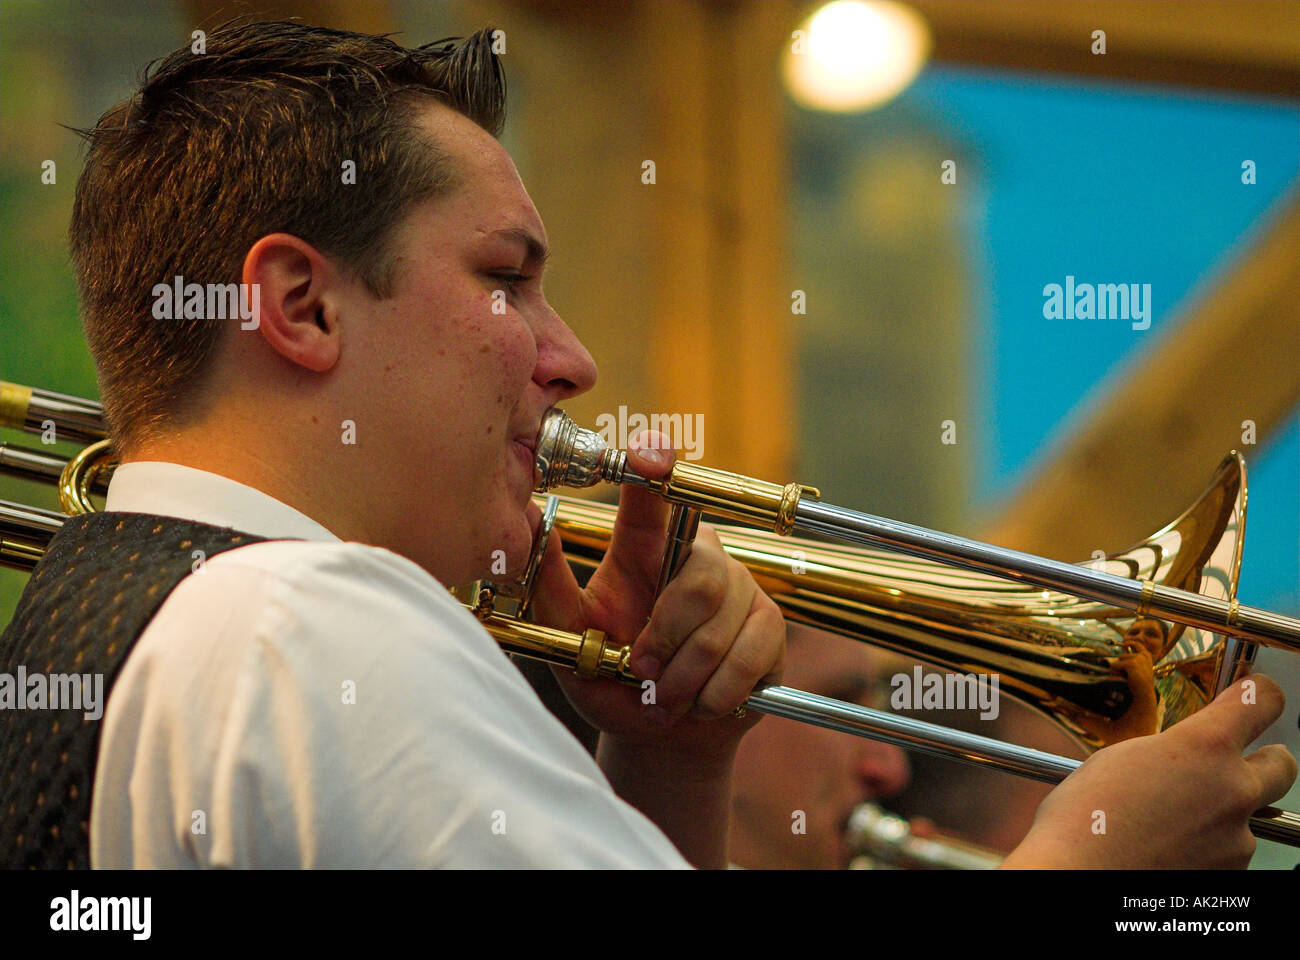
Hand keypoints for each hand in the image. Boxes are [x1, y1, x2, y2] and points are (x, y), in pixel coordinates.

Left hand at [527, 429, 784, 757]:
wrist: (660, 736)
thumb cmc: (611, 679)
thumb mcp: (569, 639)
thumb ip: (550, 586)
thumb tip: (531, 522)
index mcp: (644, 548)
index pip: (652, 499)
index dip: (656, 467)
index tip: (651, 449)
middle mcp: (697, 556)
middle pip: (700, 581)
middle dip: (666, 639)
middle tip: (641, 672)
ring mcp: (740, 587)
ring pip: (721, 626)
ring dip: (686, 676)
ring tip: (665, 696)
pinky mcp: (769, 624)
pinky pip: (750, 656)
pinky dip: (716, 692)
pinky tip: (701, 701)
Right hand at [1003, 675, 1296, 867]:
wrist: (1079, 878)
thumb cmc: (1085, 820)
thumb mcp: (1121, 759)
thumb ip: (1169, 750)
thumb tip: (1183, 756)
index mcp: (1203, 748)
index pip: (1261, 701)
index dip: (1260, 693)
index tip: (1254, 694)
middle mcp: (1233, 790)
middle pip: (1282, 764)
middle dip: (1265, 759)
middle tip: (1234, 763)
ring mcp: (1237, 838)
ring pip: (1249, 815)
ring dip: (1222, 812)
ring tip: (1167, 821)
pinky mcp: (1231, 875)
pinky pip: (1229, 852)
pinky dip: (1207, 848)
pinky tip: (1166, 847)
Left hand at [1112, 640, 1154, 688]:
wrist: (1144, 693)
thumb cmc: (1140, 682)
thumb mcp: (1139, 668)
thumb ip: (1133, 660)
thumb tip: (1120, 653)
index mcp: (1146, 655)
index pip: (1136, 644)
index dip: (1129, 643)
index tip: (1124, 643)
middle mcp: (1143, 655)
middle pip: (1122, 655)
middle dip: (1121, 665)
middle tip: (1129, 675)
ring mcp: (1137, 658)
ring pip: (1118, 660)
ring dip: (1119, 669)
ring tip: (1128, 677)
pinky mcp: (1131, 664)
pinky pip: (1115, 665)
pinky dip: (1116, 672)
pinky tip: (1125, 678)